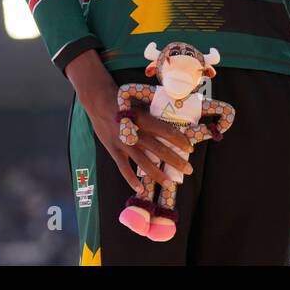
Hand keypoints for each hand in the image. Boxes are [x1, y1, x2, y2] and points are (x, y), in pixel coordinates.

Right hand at [65, 51, 194, 193]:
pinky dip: (131, 179)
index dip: (180, 141)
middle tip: (188, 170)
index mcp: (145, 119)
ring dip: (157, 174)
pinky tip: (140, 189)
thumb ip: (155, 111)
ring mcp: (124, 143)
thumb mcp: (142, 102)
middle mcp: (137, 133)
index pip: (167, 132)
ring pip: (143, 162)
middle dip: (175, 161)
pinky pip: (123, 167)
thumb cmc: (124, 100)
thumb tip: (175, 113)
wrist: (98, 102)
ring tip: (169, 183)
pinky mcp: (113, 150)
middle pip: (159, 150)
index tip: (190, 149)